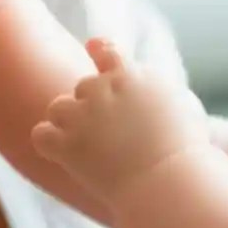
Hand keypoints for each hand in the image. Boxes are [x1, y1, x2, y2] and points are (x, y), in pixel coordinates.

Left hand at [31, 39, 208, 203]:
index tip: (93, 48)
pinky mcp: (68, 144)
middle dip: (91, 105)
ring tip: (83, 144)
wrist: (168, 180)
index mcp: (133, 75)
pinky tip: (61, 154)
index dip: (98, 49)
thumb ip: (160, 93)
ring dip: (66, 122)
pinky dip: (48, 143)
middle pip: (83, 86)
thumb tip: (149, 94)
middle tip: (108, 133)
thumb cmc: (186, 151)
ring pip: (57, 107)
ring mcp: (83, 114)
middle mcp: (104, 87)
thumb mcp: (184, 106)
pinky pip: (41, 134)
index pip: (107, 50)